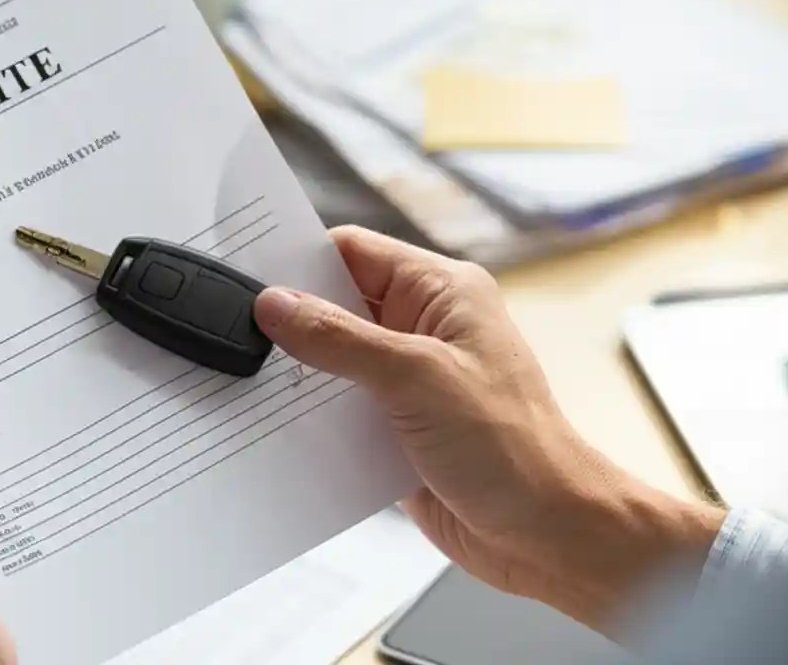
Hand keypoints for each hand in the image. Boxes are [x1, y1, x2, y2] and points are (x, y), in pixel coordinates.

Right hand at [253, 226, 723, 632]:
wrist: (549, 536)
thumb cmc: (514, 449)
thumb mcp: (416, 378)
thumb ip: (339, 340)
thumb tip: (277, 306)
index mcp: (441, 293)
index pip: (352, 252)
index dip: (299, 260)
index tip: (247, 277)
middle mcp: (423, 329)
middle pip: (335, 306)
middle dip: (290, 322)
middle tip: (238, 333)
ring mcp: (409, 380)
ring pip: (331, 362)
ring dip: (298, 376)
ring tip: (248, 383)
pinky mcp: (396, 428)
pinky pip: (338, 411)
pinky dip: (310, 419)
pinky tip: (278, 429)